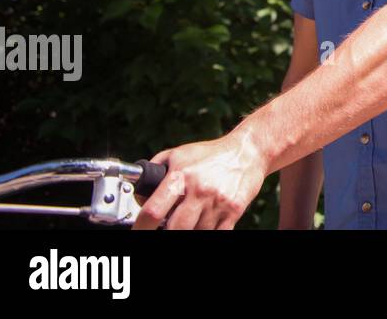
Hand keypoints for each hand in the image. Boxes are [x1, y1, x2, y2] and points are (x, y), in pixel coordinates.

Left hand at [133, 128, 267, 229]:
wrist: (248, 151)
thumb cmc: (209, 154)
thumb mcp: (178, 155)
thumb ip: (155, 172)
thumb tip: (139, 197)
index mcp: (181, 176)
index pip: (153, 211)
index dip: (141, 228)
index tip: (138, 231)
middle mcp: (199, 190)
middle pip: (174, 229)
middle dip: (166, 233)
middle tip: (165, 228)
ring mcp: (218, 202)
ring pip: (195, 234)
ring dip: (189, 231)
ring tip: (190, 219)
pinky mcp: (234, 211)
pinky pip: (216, 235)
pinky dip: (207, 232)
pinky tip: (204, 223)